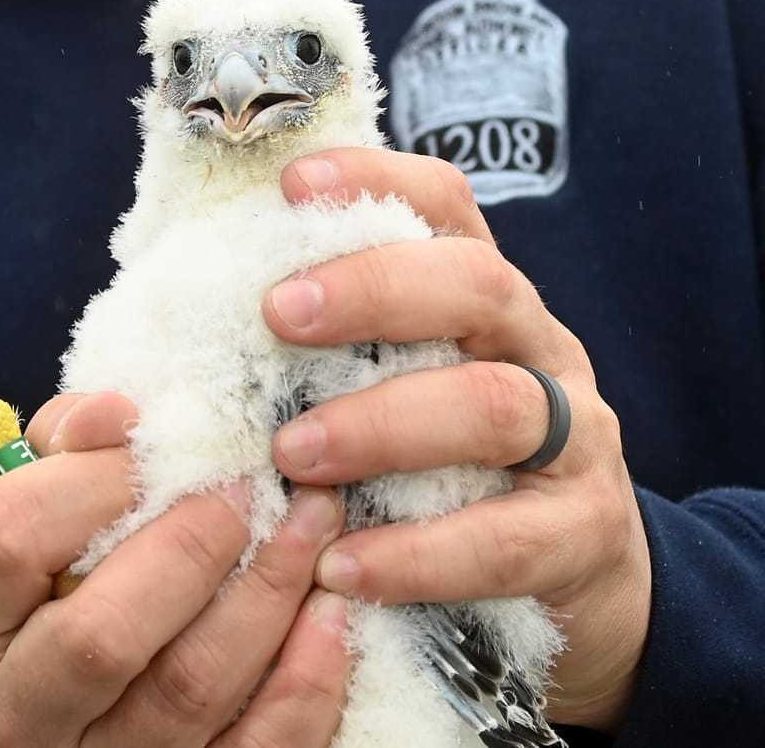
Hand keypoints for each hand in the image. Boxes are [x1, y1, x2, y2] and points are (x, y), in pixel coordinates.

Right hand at [0, 389, 353, 747]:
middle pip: (100, 636)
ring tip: (312, 523)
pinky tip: (331, 612)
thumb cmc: (52, 573)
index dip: (89, 479)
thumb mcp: (33, 506)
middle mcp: (18, 706)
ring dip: (267, 594)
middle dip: (192, 546)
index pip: (7, 541)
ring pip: (189, 689)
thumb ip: (69, 447)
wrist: (60, 705)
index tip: (153, 436)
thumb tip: (122, 414)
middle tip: (248, 488)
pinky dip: (306, 680)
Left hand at [266, 147, 652, 734]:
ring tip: (293, 455)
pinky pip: (508, 540)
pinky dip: (421, 553)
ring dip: (386, 425)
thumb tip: (180, 313)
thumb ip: (322, 350)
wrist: (571, 584)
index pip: (446, 205)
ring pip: (497, 406)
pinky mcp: (585, 533)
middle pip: (479, 285)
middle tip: (279, 313)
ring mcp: (575, 438)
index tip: (291, 184)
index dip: (376, 179)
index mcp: (483, 298)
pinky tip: (345, 565)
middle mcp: (538, 347)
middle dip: (376, 289)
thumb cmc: (440, 470)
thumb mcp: (393, 388)